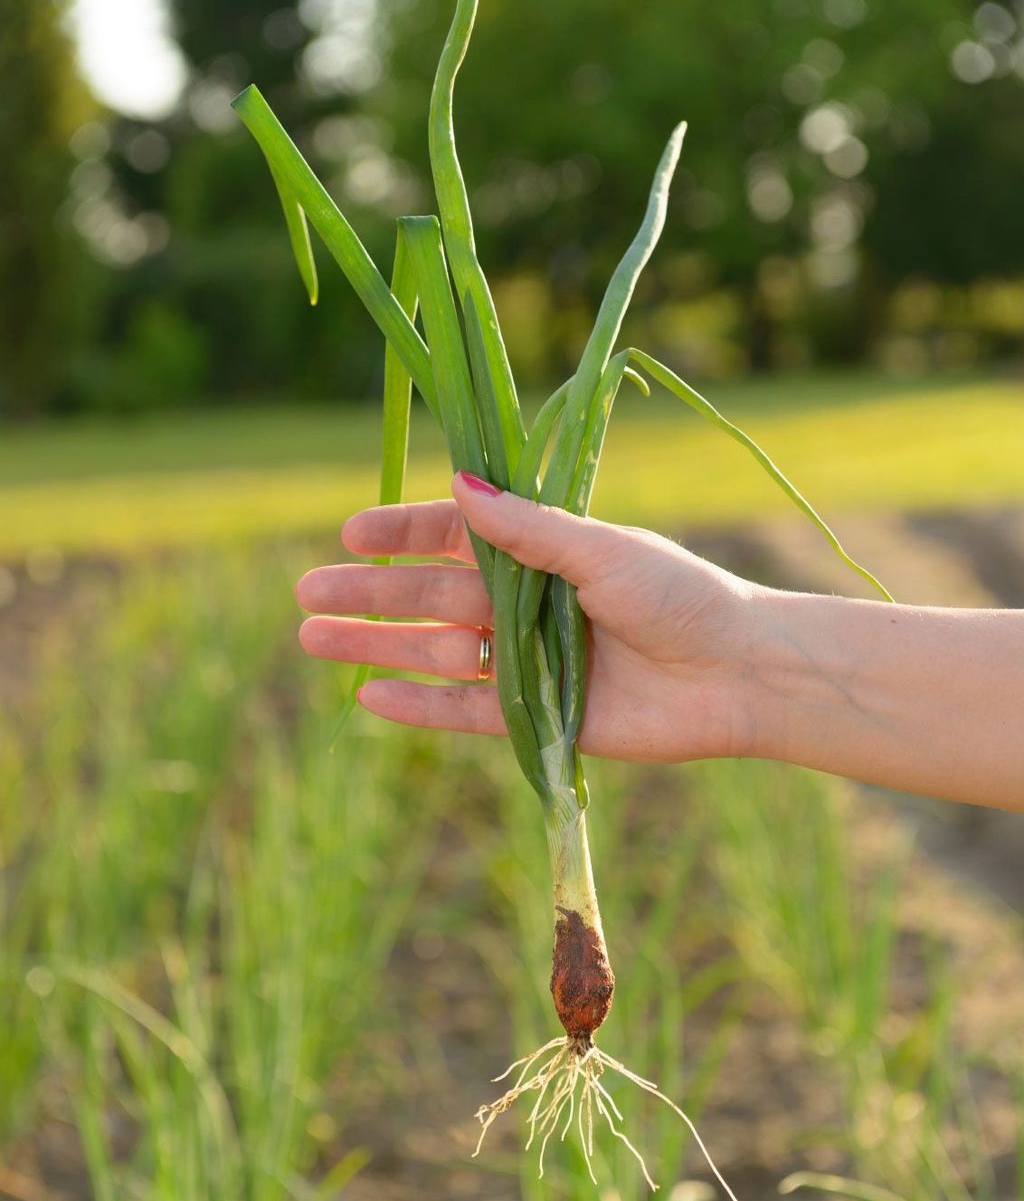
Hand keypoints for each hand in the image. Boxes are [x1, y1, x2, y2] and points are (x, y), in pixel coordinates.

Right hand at [296, 472, 762, 763]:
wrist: (735, 673)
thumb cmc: (680, 595)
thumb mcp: (603, 551)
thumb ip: (529, 529)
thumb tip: (459, 484)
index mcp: (541, 552)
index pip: (454, 536)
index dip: (401, 535)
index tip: (351, 533)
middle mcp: (524, 603)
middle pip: (429, 594)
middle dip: (369, 593)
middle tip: (306, 592)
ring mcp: (525, 660)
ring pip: (435, 650)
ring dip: (377, 645)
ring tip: (313, 639)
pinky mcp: (536, 716)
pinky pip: (465, 711)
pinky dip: (419, 706)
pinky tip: (370, 699)